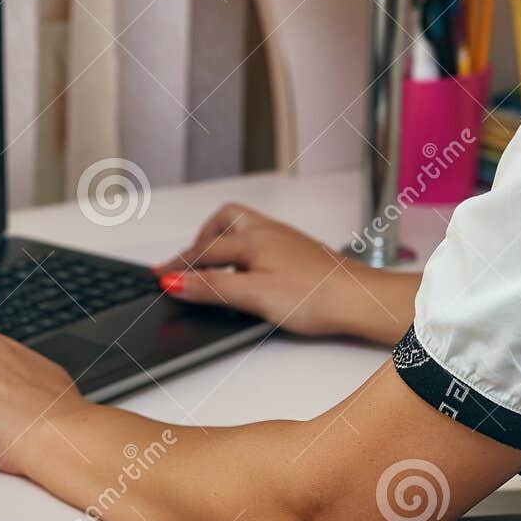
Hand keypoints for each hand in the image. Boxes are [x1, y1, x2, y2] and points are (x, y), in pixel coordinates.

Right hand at [153, 204, 417, 344]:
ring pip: (245, 228)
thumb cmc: (315, 296)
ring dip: (224, 241)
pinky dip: (244, 250)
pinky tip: (250, 271)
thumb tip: (176, 282)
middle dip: (202, 238)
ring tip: (215, 266)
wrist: (359, 298)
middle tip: (189, 263)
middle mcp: (268, 231)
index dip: (180, 266)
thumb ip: (213, 288)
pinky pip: (261, 240)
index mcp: (253, 239)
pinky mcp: (299, 251)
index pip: (205, 251)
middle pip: (224, 222)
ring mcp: (286, 239)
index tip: (161, 276)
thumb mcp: (254, 296)